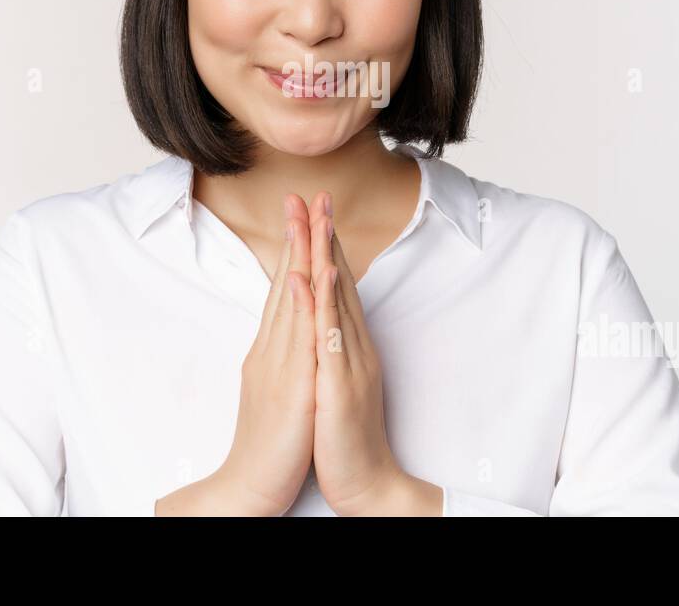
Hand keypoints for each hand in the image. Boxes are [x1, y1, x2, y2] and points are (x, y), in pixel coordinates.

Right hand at [158, 196, 316, 515]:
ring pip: (292, 300)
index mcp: (273, 350)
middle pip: (285, 284)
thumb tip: (288, 329)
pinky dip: (301, 303)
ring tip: (308, 217)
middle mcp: (273, 349)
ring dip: (301, 256)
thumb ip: (281, 355)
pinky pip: (299, 338)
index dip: (295, 250)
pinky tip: (304, 276)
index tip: (302, 213)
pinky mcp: (292, 387)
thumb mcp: (276, 388)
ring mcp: (280, 365)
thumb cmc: (269, 442)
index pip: (284, 289)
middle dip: (296, 238)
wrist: (250, 486)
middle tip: (302, 194)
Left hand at [308, 191, 442, 515]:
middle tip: (317, 194)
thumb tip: (323, 322)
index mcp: (348, 344)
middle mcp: (353, 346)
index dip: (324, 245)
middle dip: (326, 236)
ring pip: (337, 300)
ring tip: (316, 219)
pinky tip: (312, 278)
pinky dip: (320, 305)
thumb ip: (331, 348)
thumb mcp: (335, 381)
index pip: (335, 286)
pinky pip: (328, 339)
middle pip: (339, 281)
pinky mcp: (339, 385)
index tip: (313, 210)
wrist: (366, 483)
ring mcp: (348, 363)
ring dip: (325, 256)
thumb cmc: (344, 436)